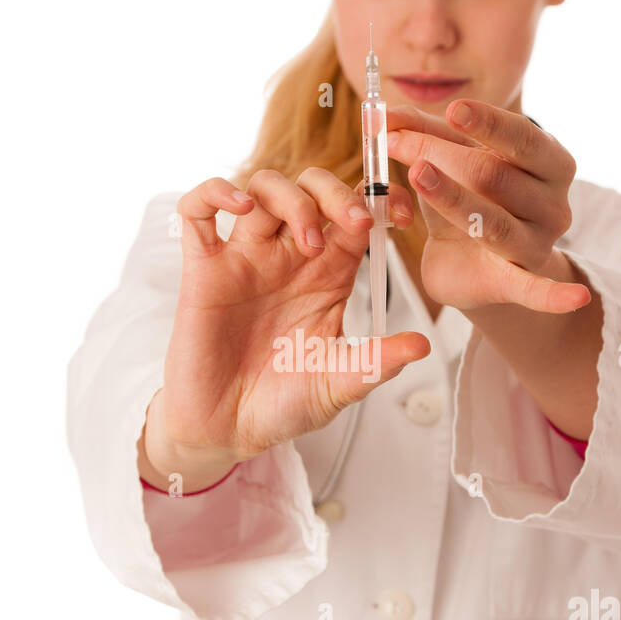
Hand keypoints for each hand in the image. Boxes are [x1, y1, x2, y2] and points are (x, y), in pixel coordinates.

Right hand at [149, 168, 429, 480]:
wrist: (228, 431)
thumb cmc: (283, 405)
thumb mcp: (339, 383)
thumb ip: (377, 361)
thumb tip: (423, 346)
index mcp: (327, 274)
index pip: (354, 215)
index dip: (378, 202)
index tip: (401, 215)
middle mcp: (287, 257)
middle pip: (310, 188)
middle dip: (335, 192)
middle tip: (353, 223)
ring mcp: (244, 258)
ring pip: (263, 187)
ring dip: (290, 198)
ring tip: (307, 240)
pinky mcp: (202, 269)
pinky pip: (197, 211)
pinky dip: (214, 192)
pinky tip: (239, 206)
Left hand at [385, 100, 591, 313]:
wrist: (472, 261)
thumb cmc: (468, 198)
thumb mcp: (449, 160)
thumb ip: (422, 134)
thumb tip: (383, 116)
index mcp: (549, 160)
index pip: (521, 136)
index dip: (488, 122)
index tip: (453, 110)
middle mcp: (553, 201)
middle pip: (495, 174)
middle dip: (441, 154)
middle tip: (395, 143)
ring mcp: (539, 242)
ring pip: (492, 220)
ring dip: (449, 196)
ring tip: (416, 173)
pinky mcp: (520, 279)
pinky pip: (538, 289)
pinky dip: (557, 295)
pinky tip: (576, 299)